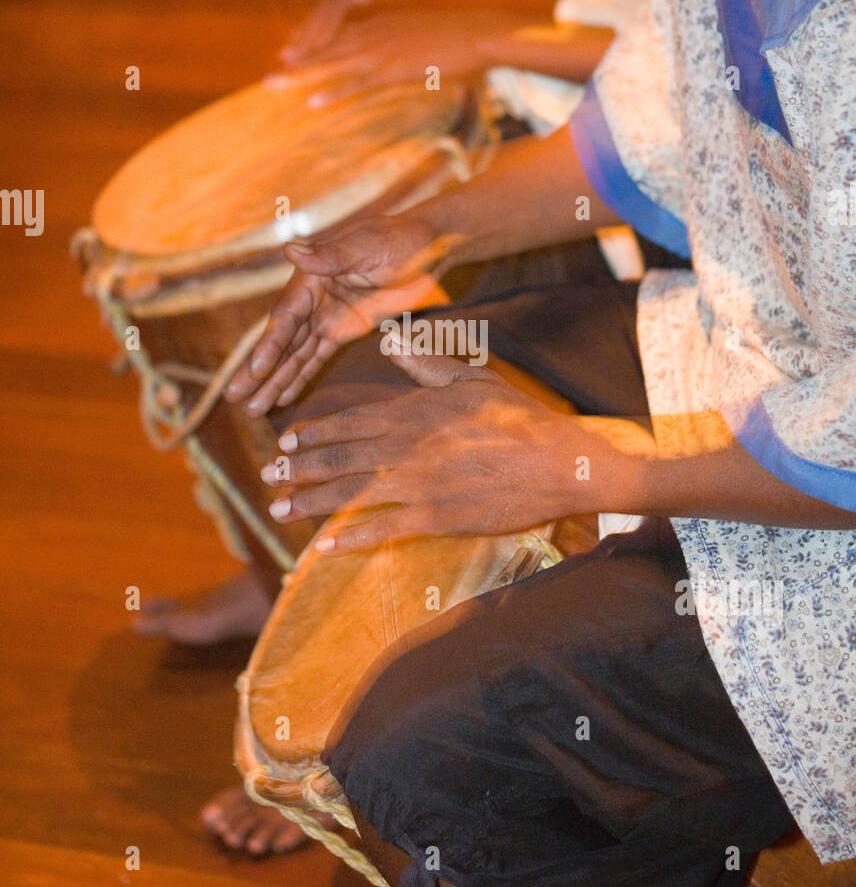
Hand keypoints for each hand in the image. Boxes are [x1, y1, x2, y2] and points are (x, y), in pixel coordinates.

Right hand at [224, 213, 457, 414]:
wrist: (428, 246)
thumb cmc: (398, 238)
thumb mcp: (367, 245)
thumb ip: (330, 255)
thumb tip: (289, 250)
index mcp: (312, 276)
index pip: (286, 317)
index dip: (269, 346)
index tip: (255, 371)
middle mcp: (312, 299)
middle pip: (281, 341)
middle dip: (258, 371)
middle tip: (233, 396)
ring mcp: (326, 317)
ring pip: (294, 355)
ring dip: (273, 382)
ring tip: (251, 409)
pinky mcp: (344, 330)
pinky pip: (317, 358)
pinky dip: (300, 378)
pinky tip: (282, 398)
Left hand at [259, 352, 647, 551]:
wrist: (557, 464)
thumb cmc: (518, 418)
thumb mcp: (471, 379)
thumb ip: (426, 364)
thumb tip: (393, 338)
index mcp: (411, 412)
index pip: (347, 422)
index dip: (312, 433)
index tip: (285, 441)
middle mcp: (404, 448)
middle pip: (338, 458)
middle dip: (298, 468)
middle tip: (268, 478)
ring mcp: (416, 485)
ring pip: (349, 494)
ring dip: (310, 504)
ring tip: (279, 511)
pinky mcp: (433, 518)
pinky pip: (380, 530)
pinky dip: (348, 540)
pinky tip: (323, 548)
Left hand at [274, 10, 515, 107]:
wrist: (482, 33)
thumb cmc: (464, 37)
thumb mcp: (429, 38)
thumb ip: (412, 47)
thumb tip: (411, 59)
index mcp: (383, 25)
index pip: (341, 36)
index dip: (315, 49)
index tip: (294, 57)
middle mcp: (376, 33)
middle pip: (328, 49)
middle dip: (298, 63)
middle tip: (270, 75)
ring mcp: (382, 51)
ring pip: (332, 65)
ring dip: (301, 76)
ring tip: (273, 85)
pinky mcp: (394, 69)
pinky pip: (357, 84)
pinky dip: (333, 92)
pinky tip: (312, 102)